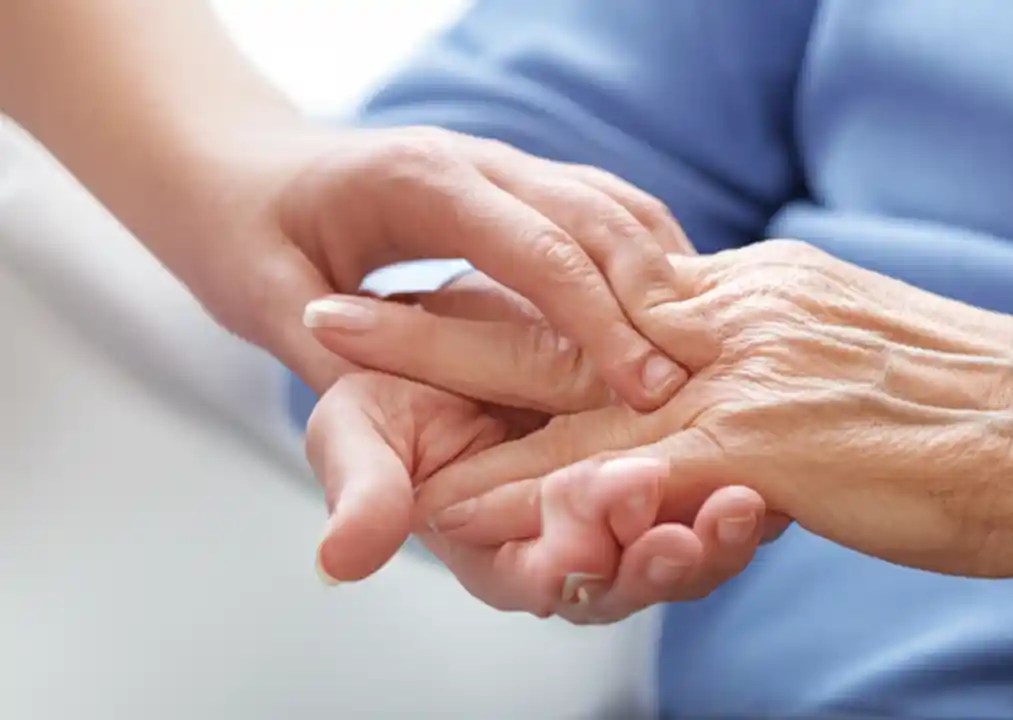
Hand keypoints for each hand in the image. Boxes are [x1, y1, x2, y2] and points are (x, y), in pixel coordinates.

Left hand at [147, 124, 689, 407]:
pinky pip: (615, 216)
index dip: (599, 324)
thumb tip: (354, 548)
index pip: (538, 249)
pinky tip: (676, 326)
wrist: (251, 166)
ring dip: (664, 284)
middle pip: (599, 220)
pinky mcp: (532, 186)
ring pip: (620, 211)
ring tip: (700, 363)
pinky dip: (651, 268)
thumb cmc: (252, 235)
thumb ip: (330, 407)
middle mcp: (483, 162)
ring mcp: (513, 165)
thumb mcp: (264, 306)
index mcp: (425, 180)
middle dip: (651, 308)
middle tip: (691, 391)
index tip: (649, 395)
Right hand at [303, 274, 774, 620]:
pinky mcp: (674, 478)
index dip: (567, 558)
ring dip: (714, 539)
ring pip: (681, 554)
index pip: (540, 577)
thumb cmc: (402, 387)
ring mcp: (629, 521)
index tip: (590, 519)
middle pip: (624, 579)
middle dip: (651, 556)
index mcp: (499, 551)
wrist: (460, 337)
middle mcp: (571, 550)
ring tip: (742, 506)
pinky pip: (716, 503)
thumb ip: (362, 489)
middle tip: (672, 523)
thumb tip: (339, 560)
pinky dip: (746, 494)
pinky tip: (768, 469)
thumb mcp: (362, 429)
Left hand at [419, 240, 1012, 622]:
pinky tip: (474, 516)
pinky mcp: (764, 448)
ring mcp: (742, 382)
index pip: (605, 294)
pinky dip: (543, 498)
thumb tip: (740, 374)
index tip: (438, 290)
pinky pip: (627, 478)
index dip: (513, 295)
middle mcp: (732, 323)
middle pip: (555, 323)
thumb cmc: (976, 407)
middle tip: (335, 316)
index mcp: (752, 296)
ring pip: (570, 398)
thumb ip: (779, 355)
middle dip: (439, 325)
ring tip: (362, 412)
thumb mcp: (857, 352)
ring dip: (459, 404)